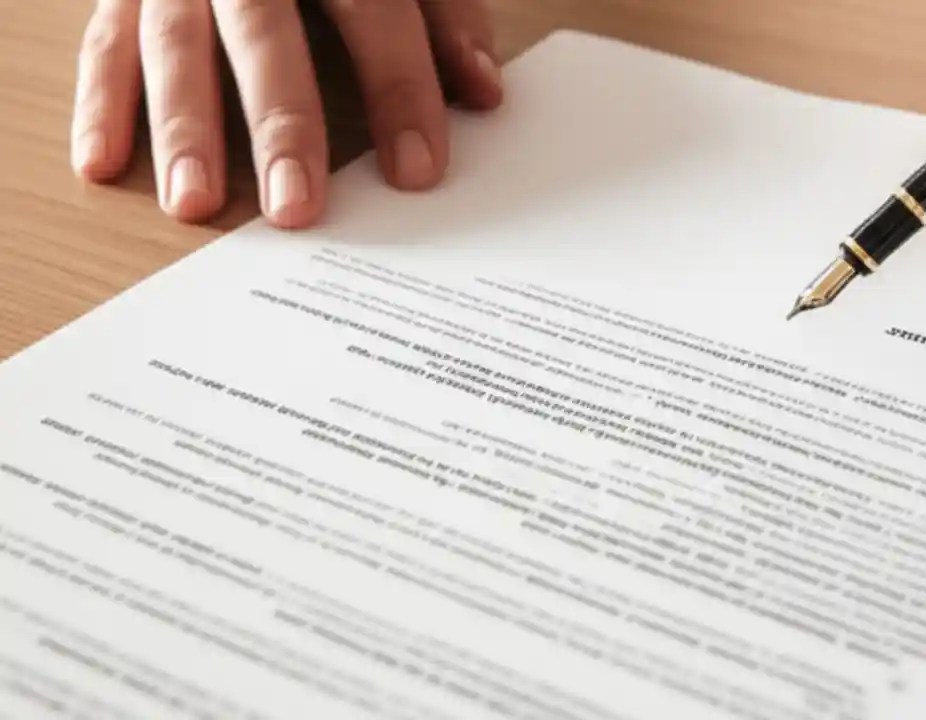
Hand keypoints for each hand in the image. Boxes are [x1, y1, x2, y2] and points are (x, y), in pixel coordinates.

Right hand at [71, 0, 503, 227]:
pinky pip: (104, 42)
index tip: (417, 171)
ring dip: (182, 127)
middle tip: (296, 207)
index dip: (399, 89)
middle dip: (282, 122)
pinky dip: (101, 101)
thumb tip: (485, 93)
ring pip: (173, 44)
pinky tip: (101, 164)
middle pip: (264, 34)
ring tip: (195, 204)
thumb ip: (445, 16)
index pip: (374, 11)